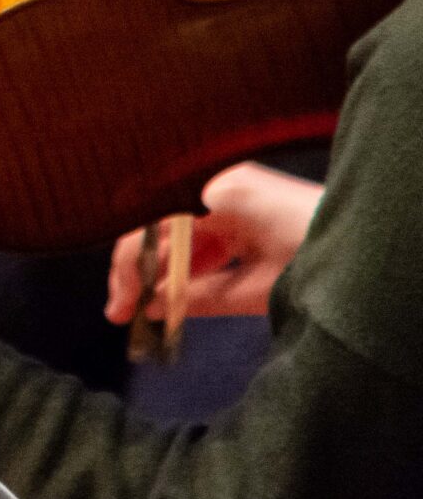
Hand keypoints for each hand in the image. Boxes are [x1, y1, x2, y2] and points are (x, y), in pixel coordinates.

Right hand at [106, 163, 321, 323]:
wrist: (379, 245)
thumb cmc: (319, 260)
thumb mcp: (256, 287)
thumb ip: (197, 296)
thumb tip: (150, 307)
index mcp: (217, 194)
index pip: (150, 228)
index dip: (129, 269)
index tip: (121, 308)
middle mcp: (217, 184)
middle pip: (158, 228)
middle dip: (139, 272)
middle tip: (122, 313)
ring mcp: (231, 192)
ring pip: (177, 232)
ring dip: (162, 271)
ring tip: (145, 310)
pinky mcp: (246, 204)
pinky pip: (202, 232)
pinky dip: (189, 263)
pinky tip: (175, 293)